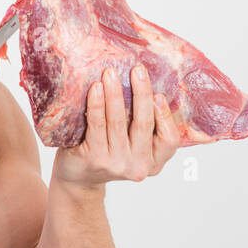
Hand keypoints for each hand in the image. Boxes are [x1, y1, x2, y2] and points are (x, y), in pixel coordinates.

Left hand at [52, 65, 180, 187]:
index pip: (170, 140)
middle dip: (141, 93)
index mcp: (154, 162)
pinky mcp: (94, 159)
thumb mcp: (134, 146)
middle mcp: (138, 166)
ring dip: (115, 94)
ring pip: (118, 122)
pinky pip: (97, 126)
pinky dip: (97, 105)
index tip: (159, 94)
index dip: (165, 116)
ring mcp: (116, 164)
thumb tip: (154, 85)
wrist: (78, 177)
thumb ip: (146, 126)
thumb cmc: (109, 152)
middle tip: (137, 70)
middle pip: (143, 124)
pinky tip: (96, 88)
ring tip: (110, 73)